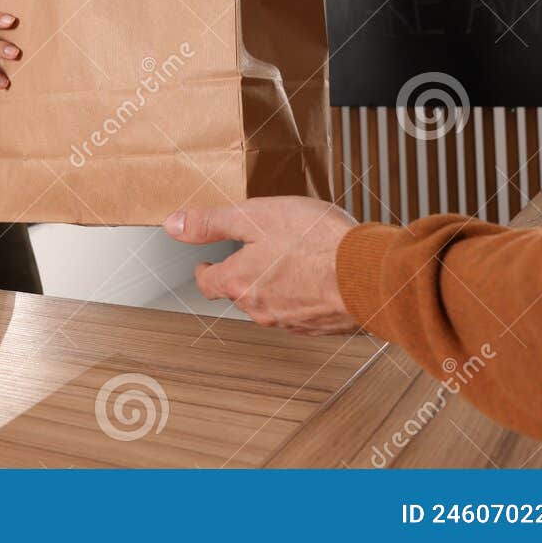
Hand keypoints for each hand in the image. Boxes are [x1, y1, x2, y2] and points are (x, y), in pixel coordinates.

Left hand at [164, 197, 360, 334]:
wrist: (368, 275)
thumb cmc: (316, 242)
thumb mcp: (255, 216)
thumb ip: (212, 222)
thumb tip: (173, 225)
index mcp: (240, 282)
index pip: (208, 283)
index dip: (204, 271)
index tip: (205, 266)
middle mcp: (261, 309)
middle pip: (240, 294)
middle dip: (241, 276)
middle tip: (250, 258)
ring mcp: (292, 321)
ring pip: (271, 304)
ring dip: (274, 286)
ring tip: (287, 263)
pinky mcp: (321, 326)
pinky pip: (302, 312)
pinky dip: (303, 296)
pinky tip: (317, 278)